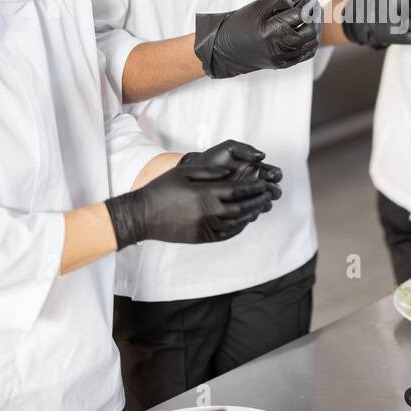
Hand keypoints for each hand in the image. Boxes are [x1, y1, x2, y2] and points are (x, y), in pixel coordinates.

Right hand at [104, 164, 274, 246]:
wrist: (142, 216)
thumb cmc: (161, 190)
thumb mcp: (184, 173)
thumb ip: (209, 172)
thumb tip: (230, 171)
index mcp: (205, 194)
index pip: (238, 191)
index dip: (253, 187)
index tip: (263, 183)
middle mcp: (207, 212)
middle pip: (242, 208)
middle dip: (257, 201)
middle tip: (268, 196)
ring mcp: (204, 227)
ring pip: (236, 223)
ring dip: (251, 215)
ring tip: (260, 208)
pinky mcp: (201, 238)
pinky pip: (226, 234)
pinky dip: (239, 228)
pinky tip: (244, 221)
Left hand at [179, 139, 282, 202]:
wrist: (195, 174)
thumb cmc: (212, 160)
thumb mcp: (229, 149)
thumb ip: (246, 149)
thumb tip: (262, 156)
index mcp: (256, 169)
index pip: (274, 174)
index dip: (275, 174)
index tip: (270, 175)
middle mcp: (255, 183)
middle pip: (274, 190)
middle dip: (273, 190)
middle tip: (265, 189)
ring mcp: (248, 197)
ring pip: (265, 203)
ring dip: (264, 202)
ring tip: (256, 200)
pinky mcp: (238, 208)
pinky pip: (251, 213)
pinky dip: (252, 211)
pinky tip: (245, 207)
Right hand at [194, 0, 319, 77]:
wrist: (223, 49)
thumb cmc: (239, 23)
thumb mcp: (260, 7)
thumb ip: (284, 1)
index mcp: (271, 30)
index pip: (301, 15)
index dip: (308, 4)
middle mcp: (278, 47)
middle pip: (309, 30)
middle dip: (314, 16)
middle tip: (312, 5)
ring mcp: (281, 58)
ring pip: (310, 43)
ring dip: (314, 28)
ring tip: (311, 17)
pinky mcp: (283, 64)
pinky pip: (305, 53)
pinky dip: (310, 41)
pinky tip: (307, 31)